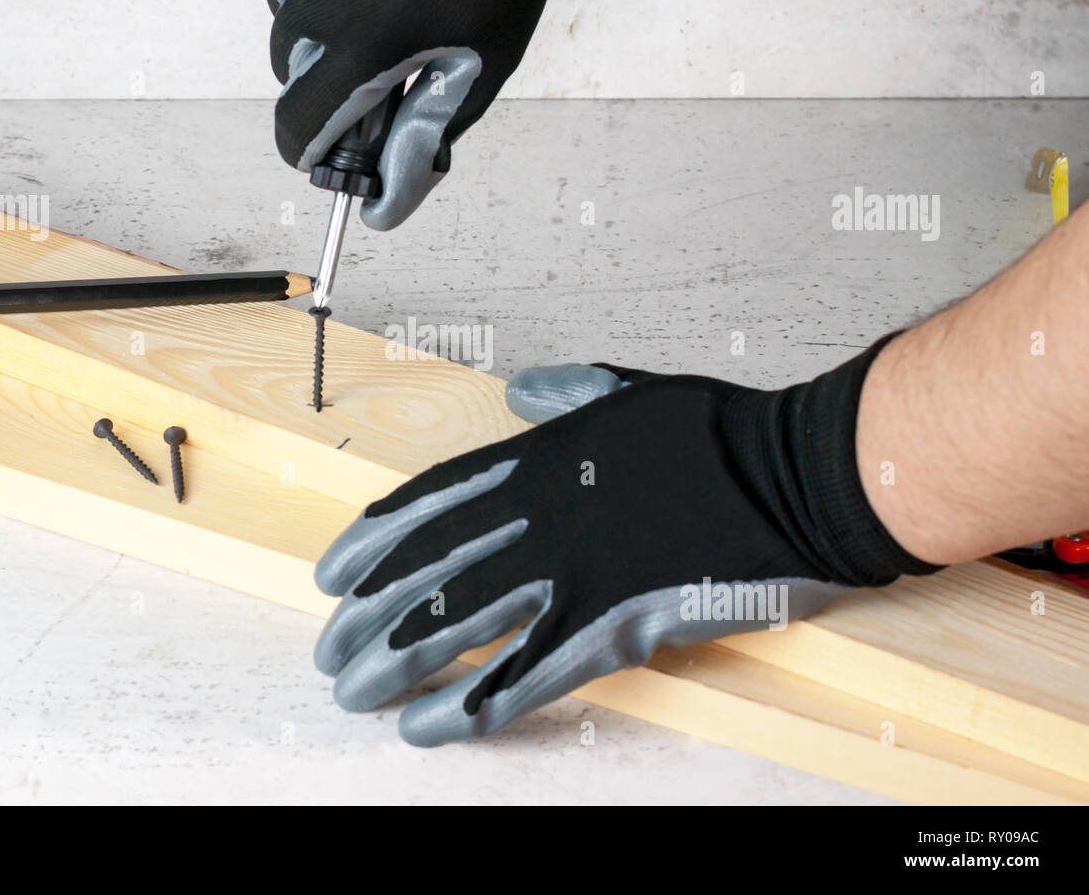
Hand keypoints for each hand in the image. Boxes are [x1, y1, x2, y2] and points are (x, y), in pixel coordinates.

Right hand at [261, 0, 587, 229]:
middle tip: (388, 48)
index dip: (308, 151)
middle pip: (291, 70)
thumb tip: (381, 207)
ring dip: (325, 16)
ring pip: (289, 11)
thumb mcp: (479, 61)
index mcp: (360, 45)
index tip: (327, 151)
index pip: (298, 128)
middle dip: (329, 75)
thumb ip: (422, 137)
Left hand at [312, 346, 936, 745]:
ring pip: (458, 626)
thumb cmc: (715, 431)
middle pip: (426, 572)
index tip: (330, 577)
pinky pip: (524, 677)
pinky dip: (471, 708)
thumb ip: (565, 394)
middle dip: (366, 617)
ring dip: (396, 666)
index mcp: (537, 460)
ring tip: (353, 694)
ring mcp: (570, 572)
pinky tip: (428, 728)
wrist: (793, 471)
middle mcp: (537, 515)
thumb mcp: (628, 392)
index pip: (429, 507)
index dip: (370, 546)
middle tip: (328, 651)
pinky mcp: (612, 625)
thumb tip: (521, 393)